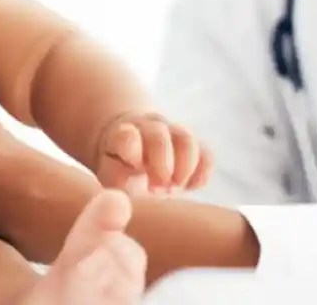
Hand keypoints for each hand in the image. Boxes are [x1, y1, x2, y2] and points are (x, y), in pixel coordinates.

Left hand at [95, 112, 211, 195]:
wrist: (135, 157)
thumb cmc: (119, 171)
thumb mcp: (110, 175)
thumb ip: (117, 176)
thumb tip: (132, 178)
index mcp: (122, 134)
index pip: (127, 135)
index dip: (132, 152)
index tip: (135, 170)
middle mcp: (149, 127)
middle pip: (159, 136)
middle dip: (161, 167)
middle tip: (156, 190)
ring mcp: (173, 133)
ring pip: (187, 140)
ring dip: (183, 170)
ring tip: (173, 189)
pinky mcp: (195, 146)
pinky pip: (206, 156)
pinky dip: (201, 175)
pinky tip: (188, 188)